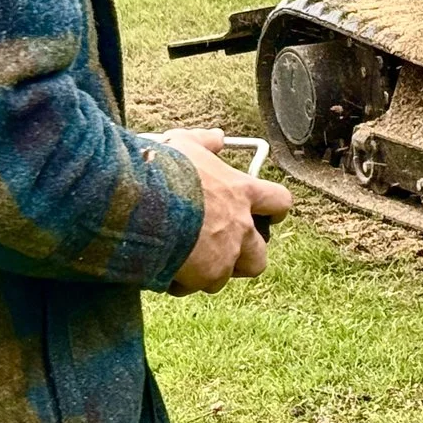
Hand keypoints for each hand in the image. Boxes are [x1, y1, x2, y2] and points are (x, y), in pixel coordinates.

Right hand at [163, 129, 294, 293]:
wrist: (143, 201)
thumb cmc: (165, 169)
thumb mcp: (184, 145)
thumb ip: (204, 142)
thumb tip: (217, 137)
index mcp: (242, 192)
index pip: (279, 203)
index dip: (273, 212)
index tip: (267, 216)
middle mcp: (241, 226)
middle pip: (260, 255)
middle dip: (244, 258)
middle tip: (222, 250)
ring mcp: (227, 253)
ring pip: (227, 276)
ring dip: (210, 272)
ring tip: (185, 262)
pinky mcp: (207, 274)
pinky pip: (196, 286)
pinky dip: (181, 282)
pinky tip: (162, 269)